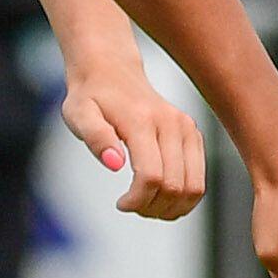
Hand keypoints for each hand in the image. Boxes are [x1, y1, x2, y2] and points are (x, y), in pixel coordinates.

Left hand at [59, 63, 208, 220]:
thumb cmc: (91, 96)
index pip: (151, 176)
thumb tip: (115, 164)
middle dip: (152, 207)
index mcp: (143, 121)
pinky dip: (183, 197)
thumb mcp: (78, 114)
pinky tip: (159, 194)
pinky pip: (198, 178)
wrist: (112, 70)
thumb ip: (96, 138)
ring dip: (171, 207)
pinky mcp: (193, 134)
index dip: (137, 200)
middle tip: (131, 205)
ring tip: (146, 204)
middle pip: (174, 186)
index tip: (120, 204)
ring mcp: (187, 128)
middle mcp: (172, 124)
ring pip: (193, 187)